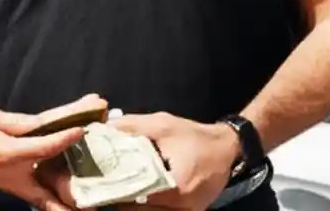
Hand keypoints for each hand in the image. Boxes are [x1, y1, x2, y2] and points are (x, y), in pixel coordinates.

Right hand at [0, 96, 103, 210]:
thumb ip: (13, 122)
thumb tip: (38, 123)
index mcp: (6, 154)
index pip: (46, 147)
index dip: (67, 138)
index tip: (84, 129)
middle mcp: (9, 175)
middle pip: (48, 196)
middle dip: (72, 200)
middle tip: (94, 203)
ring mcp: (4, 182)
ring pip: (39, 201)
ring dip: (60, 204)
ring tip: (83, 206)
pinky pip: (29, 194)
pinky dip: (46, 197)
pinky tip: (58, 191)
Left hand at [106, 112, 240, 209]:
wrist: (226, 147)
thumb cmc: (194, 137)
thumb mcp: (163, 125)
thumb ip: (133, 127)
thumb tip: (105, 128)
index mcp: (175, 189)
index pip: (137, 198)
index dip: (118, 191)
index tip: (103, 182)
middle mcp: (182, 208)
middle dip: (124, 201)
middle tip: (109, 187)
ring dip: (135, 206)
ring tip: (121, 191)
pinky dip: (149, 206)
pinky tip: (138, 194)